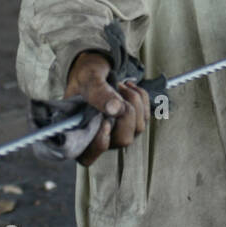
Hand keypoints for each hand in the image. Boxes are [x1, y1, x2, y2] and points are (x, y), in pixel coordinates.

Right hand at [63, 51, 148, 165]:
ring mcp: (119, 131)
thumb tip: (115, 109)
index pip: (88, 156)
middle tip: (117, 89)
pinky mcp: (132, 123)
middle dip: (126, 114)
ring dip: (134, 101)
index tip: (105, 123)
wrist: (95, 70)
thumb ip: (97, 93)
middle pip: (122, 140)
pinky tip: (129, 86)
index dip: (99, 145)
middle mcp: (100, 137)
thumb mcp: (87, 78)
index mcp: (80, 133)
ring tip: (120, 84)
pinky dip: (141, 97)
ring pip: (138, 128)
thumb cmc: (85, 77)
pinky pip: (145, 116)